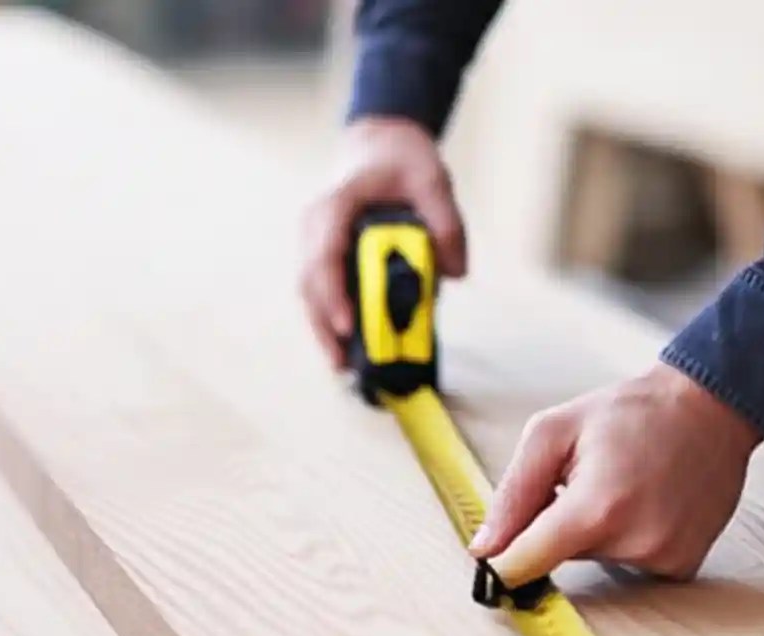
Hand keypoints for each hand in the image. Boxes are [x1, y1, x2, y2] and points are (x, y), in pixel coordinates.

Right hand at [299, 116, 465, 367]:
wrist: (378, 141)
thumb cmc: (401, 159)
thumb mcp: (433, 180)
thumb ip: (447, 223)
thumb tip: (455, 272)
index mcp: (338, 202)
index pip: (326, 252)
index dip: (333, 292)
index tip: (348, 325)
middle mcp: (316, 223)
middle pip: (310, 280)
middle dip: (324, 324)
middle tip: (343, 364)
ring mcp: (313, 238)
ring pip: (308, 289)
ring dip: (322, 327)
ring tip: (341, 365)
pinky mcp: (321, 251)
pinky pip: (319, 287)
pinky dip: (328, 316)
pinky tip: (343, 344)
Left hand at [469, 363, 762, 584]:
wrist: (708, 410)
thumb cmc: (630, 413)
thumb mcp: (553, 432)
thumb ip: (513, 493)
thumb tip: (484, 549)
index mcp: (597, 507)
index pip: (530, 561)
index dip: (502, 562)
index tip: (488, 562)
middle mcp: (635, 541)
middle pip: (561, 554)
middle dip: (558, 522)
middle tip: (584, 478)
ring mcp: (664, 558)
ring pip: (594, 558)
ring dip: (595, 529)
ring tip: (622, 484)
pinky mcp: (682, 566)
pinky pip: (629, 564)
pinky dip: (626, 538)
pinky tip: (646, 502)